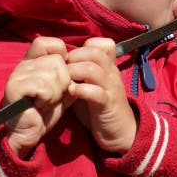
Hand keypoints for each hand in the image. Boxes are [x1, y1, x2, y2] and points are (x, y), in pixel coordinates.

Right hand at [4, 37, 72, 157]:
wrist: (28, 134)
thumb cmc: (45, 112)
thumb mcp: (62, 89)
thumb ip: (70, 75)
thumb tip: (84, 64)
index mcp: (33, 61)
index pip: (51, 43)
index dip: (62, 56)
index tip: (62, 75)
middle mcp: (23, 64)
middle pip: (58, 61)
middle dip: (63, 82)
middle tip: (50, 97)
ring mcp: (17, 75)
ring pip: (53, 74)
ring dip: (55, 93)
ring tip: (44, 102)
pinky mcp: (14, 88)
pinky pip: (44, 87)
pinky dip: (47, 99)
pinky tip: (39, 106)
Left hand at [67, 37, 137, 153]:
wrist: (119, 132)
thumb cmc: (99, 108)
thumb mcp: (90, 85)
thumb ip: (79, 74)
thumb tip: (57, 64)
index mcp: (107, 67)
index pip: (98, 44)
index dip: (81, 48)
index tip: (68, 61)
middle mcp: (111, 73)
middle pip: (93, 52)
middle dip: (73, 58)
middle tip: (62, 71)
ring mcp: (111, 88)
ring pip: (93, 69)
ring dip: (74, 72)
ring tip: (65, 82)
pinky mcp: (108, 104)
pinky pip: (96, 92)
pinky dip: (81, 90)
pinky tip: (71, 93)